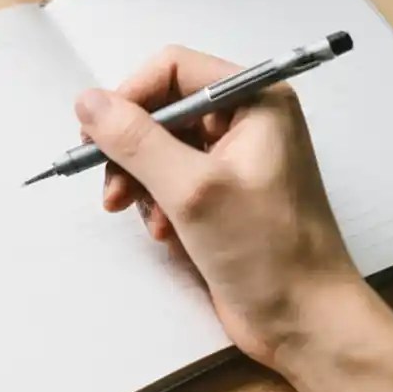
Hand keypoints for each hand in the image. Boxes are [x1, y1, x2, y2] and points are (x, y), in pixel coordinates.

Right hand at [75, 45, 392, 391]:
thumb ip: (136, 140)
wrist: (306, 322)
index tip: (99, 135)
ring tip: (148, 219)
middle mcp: (246, 120)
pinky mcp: (221, 194)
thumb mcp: (192, 190)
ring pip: (158, 147)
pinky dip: (157, 203)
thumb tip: (87, 101)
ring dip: (141, 182)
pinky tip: (166, 233)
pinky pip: (168, 180)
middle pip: (161, 109)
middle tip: (113, 187)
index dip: (130, 96)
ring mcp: (234, 158)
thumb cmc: (268, 252)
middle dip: (131, 150)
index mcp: (255, 100)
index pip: (173, 69)